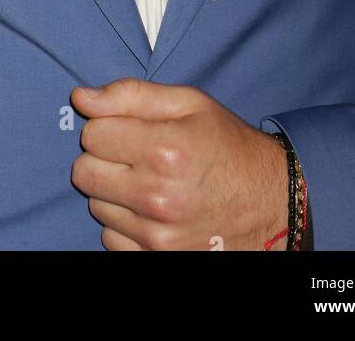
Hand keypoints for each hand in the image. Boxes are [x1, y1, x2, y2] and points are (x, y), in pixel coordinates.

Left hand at [70, 78, 288, 249]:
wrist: (273, 205)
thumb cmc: (230, 147)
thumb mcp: (190, 104)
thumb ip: (131, 95)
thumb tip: (81, 96)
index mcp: (165, 150)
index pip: (92, 133)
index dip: (109, 125)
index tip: (132, 130)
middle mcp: (157, 197)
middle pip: (84, 172)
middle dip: (104, 158)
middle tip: (136, 155)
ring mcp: (156, 237)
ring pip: (96, 205)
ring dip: (114, 192)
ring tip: (150, 182)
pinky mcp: (156, 260)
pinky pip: (110, 238)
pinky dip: (124, 224)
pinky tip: (152, 211)